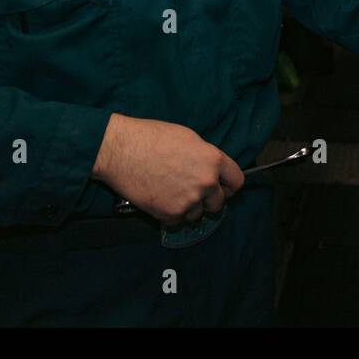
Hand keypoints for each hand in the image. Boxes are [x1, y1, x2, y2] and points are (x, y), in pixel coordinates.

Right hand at [92, 114, 244, 224]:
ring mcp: (188, 201)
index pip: (237, 181)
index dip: (229, 184)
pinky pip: (178, 221)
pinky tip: (160, 198)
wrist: (121, 151)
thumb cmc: (151, 137)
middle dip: (209, 198)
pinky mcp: (170, 214)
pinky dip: (171, 213)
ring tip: (172, 192)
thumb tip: (212, 169)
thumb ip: (205, 157)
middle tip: (193, 191)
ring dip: (189, 207)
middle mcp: (205, 183)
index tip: (222, 187)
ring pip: (198, 214)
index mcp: (213, 160)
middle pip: (219, 202)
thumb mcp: (188, 138)